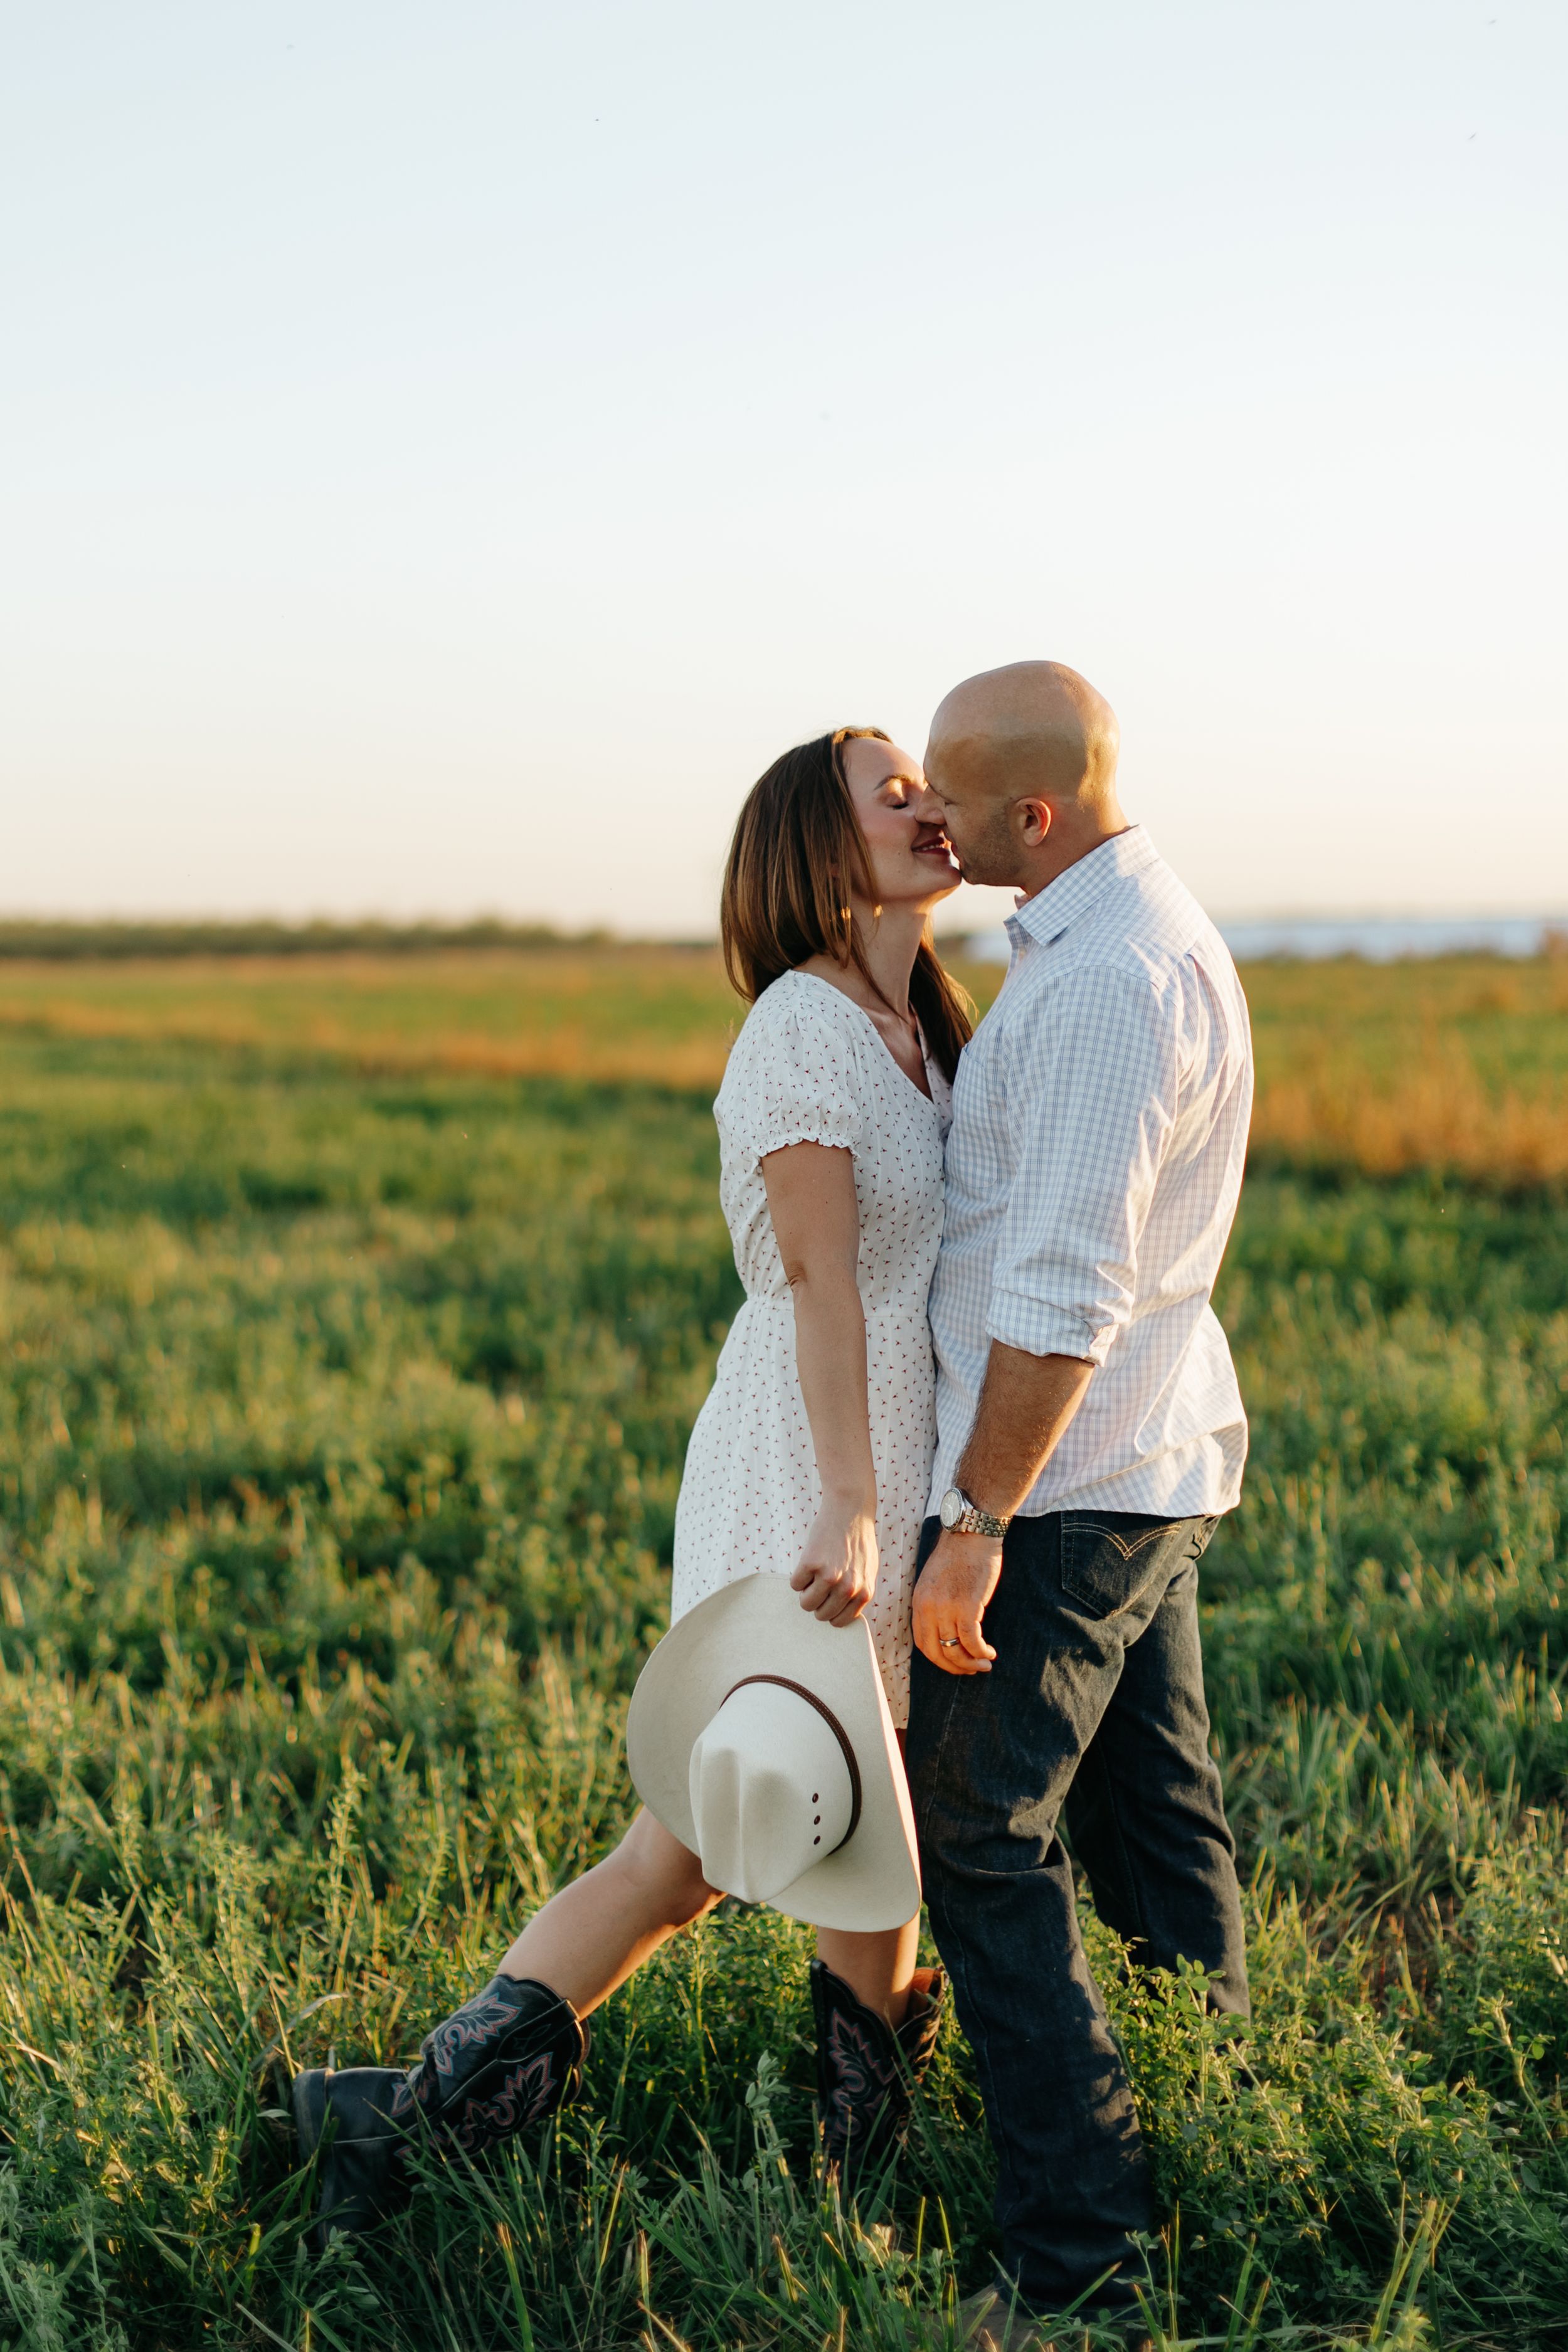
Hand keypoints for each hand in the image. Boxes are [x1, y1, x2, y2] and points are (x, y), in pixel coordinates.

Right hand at [791, 1499, 877, 1626]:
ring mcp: (829, 1576)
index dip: (830, 1610)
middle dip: (817, 1601)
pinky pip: (795, 1584)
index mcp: (863, 1593)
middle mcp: (848, 1588)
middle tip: (820, 1582)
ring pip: (806, 1603)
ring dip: (805, 1591)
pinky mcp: (811, 1564)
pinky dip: (798, 1576)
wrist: (850, 1510)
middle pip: (820, 1615)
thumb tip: (841, 1616)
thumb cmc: (858, 1541)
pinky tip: (809, 1560)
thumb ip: (858, 1593)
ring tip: (813, 1574)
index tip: (828, 1597)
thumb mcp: (867, 1571)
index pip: (838, 1622)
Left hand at [913, 1530, 1002, 1673]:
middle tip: (970, 1670)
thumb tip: (947, 1630)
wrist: (972, 1533)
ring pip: (954, 1651)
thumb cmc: (959, 1555)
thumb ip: (936, 1604)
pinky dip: (981, 1652)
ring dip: (970, 1663)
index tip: (953, 1662)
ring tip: (984, 1665)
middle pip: (935, 1652)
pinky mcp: (967, 1606)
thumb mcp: (936, 1581)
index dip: (938, 1658)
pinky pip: (971, 1641)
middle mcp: (928, 1607)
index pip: (922, 1642)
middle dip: (953, 1667)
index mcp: (919, 1601)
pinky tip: (990, 1653)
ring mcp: (946, 1608)